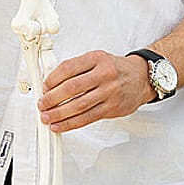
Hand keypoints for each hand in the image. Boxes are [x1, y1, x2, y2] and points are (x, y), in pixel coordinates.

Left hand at [37, 51, 154, 132]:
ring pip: (78, 106)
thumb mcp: (97, 59)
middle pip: (71, 88)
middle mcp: (103, 74)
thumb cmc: (115, 69)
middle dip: (52, 98)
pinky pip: (87, 118)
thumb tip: (52, 83)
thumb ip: (77, 68)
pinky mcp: (111, 108)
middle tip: (42, 104)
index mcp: (96, 58)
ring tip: (47, 117)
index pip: (68, 68)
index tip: (44, 87)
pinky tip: (60, 125)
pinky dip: (70, 123)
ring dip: (59, 114)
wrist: (141, 77)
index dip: (52, 79)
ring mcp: (109, 92)